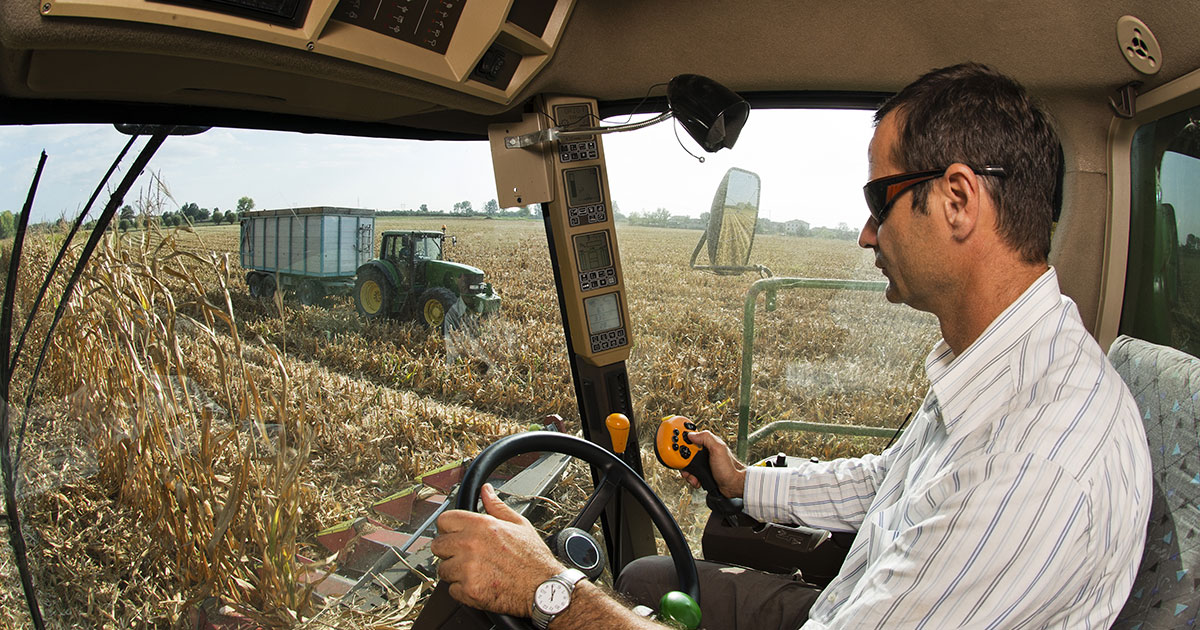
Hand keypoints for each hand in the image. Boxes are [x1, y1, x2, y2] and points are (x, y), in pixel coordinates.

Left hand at [432, 483, 566, 615]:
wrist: (543, 588)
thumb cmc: (533, 558)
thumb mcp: (519, 524)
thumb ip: (496, 507)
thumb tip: (486, 491)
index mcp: (481, 526)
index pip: (444, 520)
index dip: (449, 527)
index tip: (455, 534)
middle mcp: (470, 545)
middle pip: (437, 546)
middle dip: (449, 551)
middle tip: (464, 555)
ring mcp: (467, 569)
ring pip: (443, 569)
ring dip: (455, 572)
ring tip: (475, 571)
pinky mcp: (469, 591)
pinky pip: (452, 590)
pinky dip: (463, 590)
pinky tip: (479, 584)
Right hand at [679, 431, 745, 497]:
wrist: (733, 485)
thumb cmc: (729, 468)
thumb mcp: (718, 449)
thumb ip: (706, 438)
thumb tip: (692, 434)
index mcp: (707, 443)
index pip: (690, 436)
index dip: (680, 438)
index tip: (672, 442)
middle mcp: (703, 452)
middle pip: (684, 452)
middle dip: (682, 460)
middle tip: (685, 465)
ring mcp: (702, 463)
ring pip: (686, 465)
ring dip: (687, 472)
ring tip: (693, 476)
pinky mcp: (701, 472)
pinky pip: (690, 474)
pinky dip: (691, 478)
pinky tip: (697, 480)